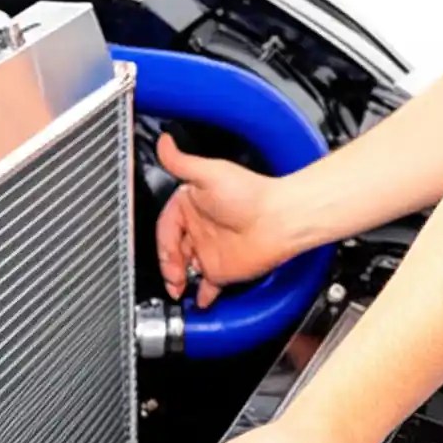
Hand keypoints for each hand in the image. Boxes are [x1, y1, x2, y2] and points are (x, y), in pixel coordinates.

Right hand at [155, 133, 294, 306]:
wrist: (280, 219)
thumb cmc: (251, 194)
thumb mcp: (208, 172)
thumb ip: (180, 161)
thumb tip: (163, 142)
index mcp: (191, 207)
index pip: (165, 228)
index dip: (161, 243)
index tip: (165, 253)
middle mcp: (199, 230)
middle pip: (171, 252)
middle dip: (167, 265)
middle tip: (171, 274)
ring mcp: (210, 250)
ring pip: (184, 270)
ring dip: (176, 279)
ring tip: (177, 287)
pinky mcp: (222, 270)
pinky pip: (207, 286)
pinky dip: (200, 295)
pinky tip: (196, 300)